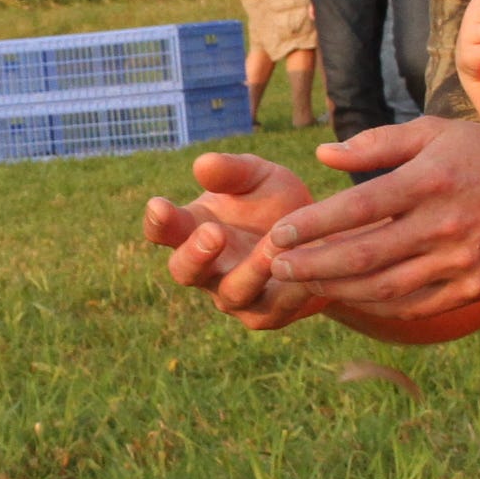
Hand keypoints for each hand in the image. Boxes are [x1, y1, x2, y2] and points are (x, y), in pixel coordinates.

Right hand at [143, 153, 328, 331]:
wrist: (321, 235)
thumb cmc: (274, 202)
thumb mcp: (257, 177)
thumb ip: (231, 171)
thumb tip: (202, 164)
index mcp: (193, 230)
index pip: (162, 230)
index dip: (157, 221)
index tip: (158, 205)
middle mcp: (206, 269)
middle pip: (184, 271)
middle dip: (196, 254)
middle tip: (213, 232)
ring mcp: (233, 295)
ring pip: (232, 293)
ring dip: (252, 270)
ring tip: (273, 246)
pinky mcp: (266, 314)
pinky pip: (274, 308)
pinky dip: (289, 290)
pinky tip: (304, 273)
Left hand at [256, 116, 479, 317]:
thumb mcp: (435, 132)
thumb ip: (377, 143)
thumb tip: (323, 154)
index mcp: (430, 180)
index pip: (359, 208)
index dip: (314, 225)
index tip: (279, 233)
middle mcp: (444, 224)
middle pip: (365, 255)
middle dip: (312, 265)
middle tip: (276, 266)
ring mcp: (461, 262)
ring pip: (385, 287)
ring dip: (338, 290)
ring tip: (303, 284)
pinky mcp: (473, 288)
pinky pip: (415, 306)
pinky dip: (377, 305)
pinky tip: (350, 296)